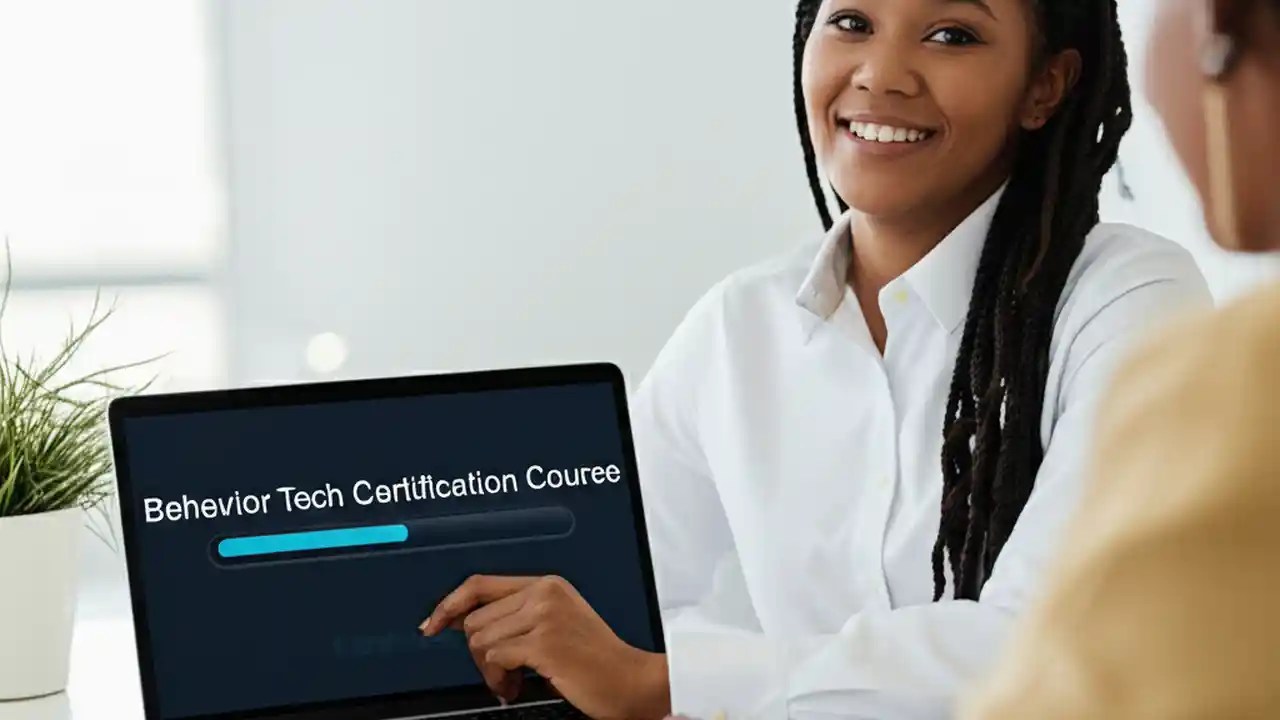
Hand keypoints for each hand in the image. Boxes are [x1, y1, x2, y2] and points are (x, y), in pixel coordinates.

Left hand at [422, 575, 669, 719]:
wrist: (630, 681)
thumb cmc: (596, 660)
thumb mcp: (557, 623)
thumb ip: (518, 615)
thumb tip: (464, 623)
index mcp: (546, 584)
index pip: (480, 584)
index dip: (450, 604)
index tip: (432, 624)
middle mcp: (545, 593)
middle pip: (475, 619)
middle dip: (480, 654)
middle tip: (502, 673)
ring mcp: (544, 615)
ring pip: (480, 640)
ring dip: (489, 670)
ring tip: (512, 681)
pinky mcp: (544, 642)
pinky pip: (495, 658)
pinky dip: (498, 680)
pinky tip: (516, 687)